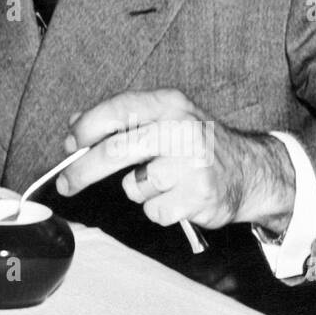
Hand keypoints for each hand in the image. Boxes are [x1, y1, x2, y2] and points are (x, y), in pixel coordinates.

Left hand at [55, 89, 296, 234]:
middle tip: (66, 184)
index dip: (86, 128)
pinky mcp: (199, 195)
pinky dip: (159, 208)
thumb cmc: (195, 144)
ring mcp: (192, 163)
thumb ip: (120, 120)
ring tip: (163, 180)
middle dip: (83, 171)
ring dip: (139, 190)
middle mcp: (181, 129)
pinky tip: (178, 196)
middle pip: (115, 151)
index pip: (117, 110)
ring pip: (134, 186)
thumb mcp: (162, 118)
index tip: (69, 145)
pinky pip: (154, 210)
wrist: (249, 171)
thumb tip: (75, 126)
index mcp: (168, 104)